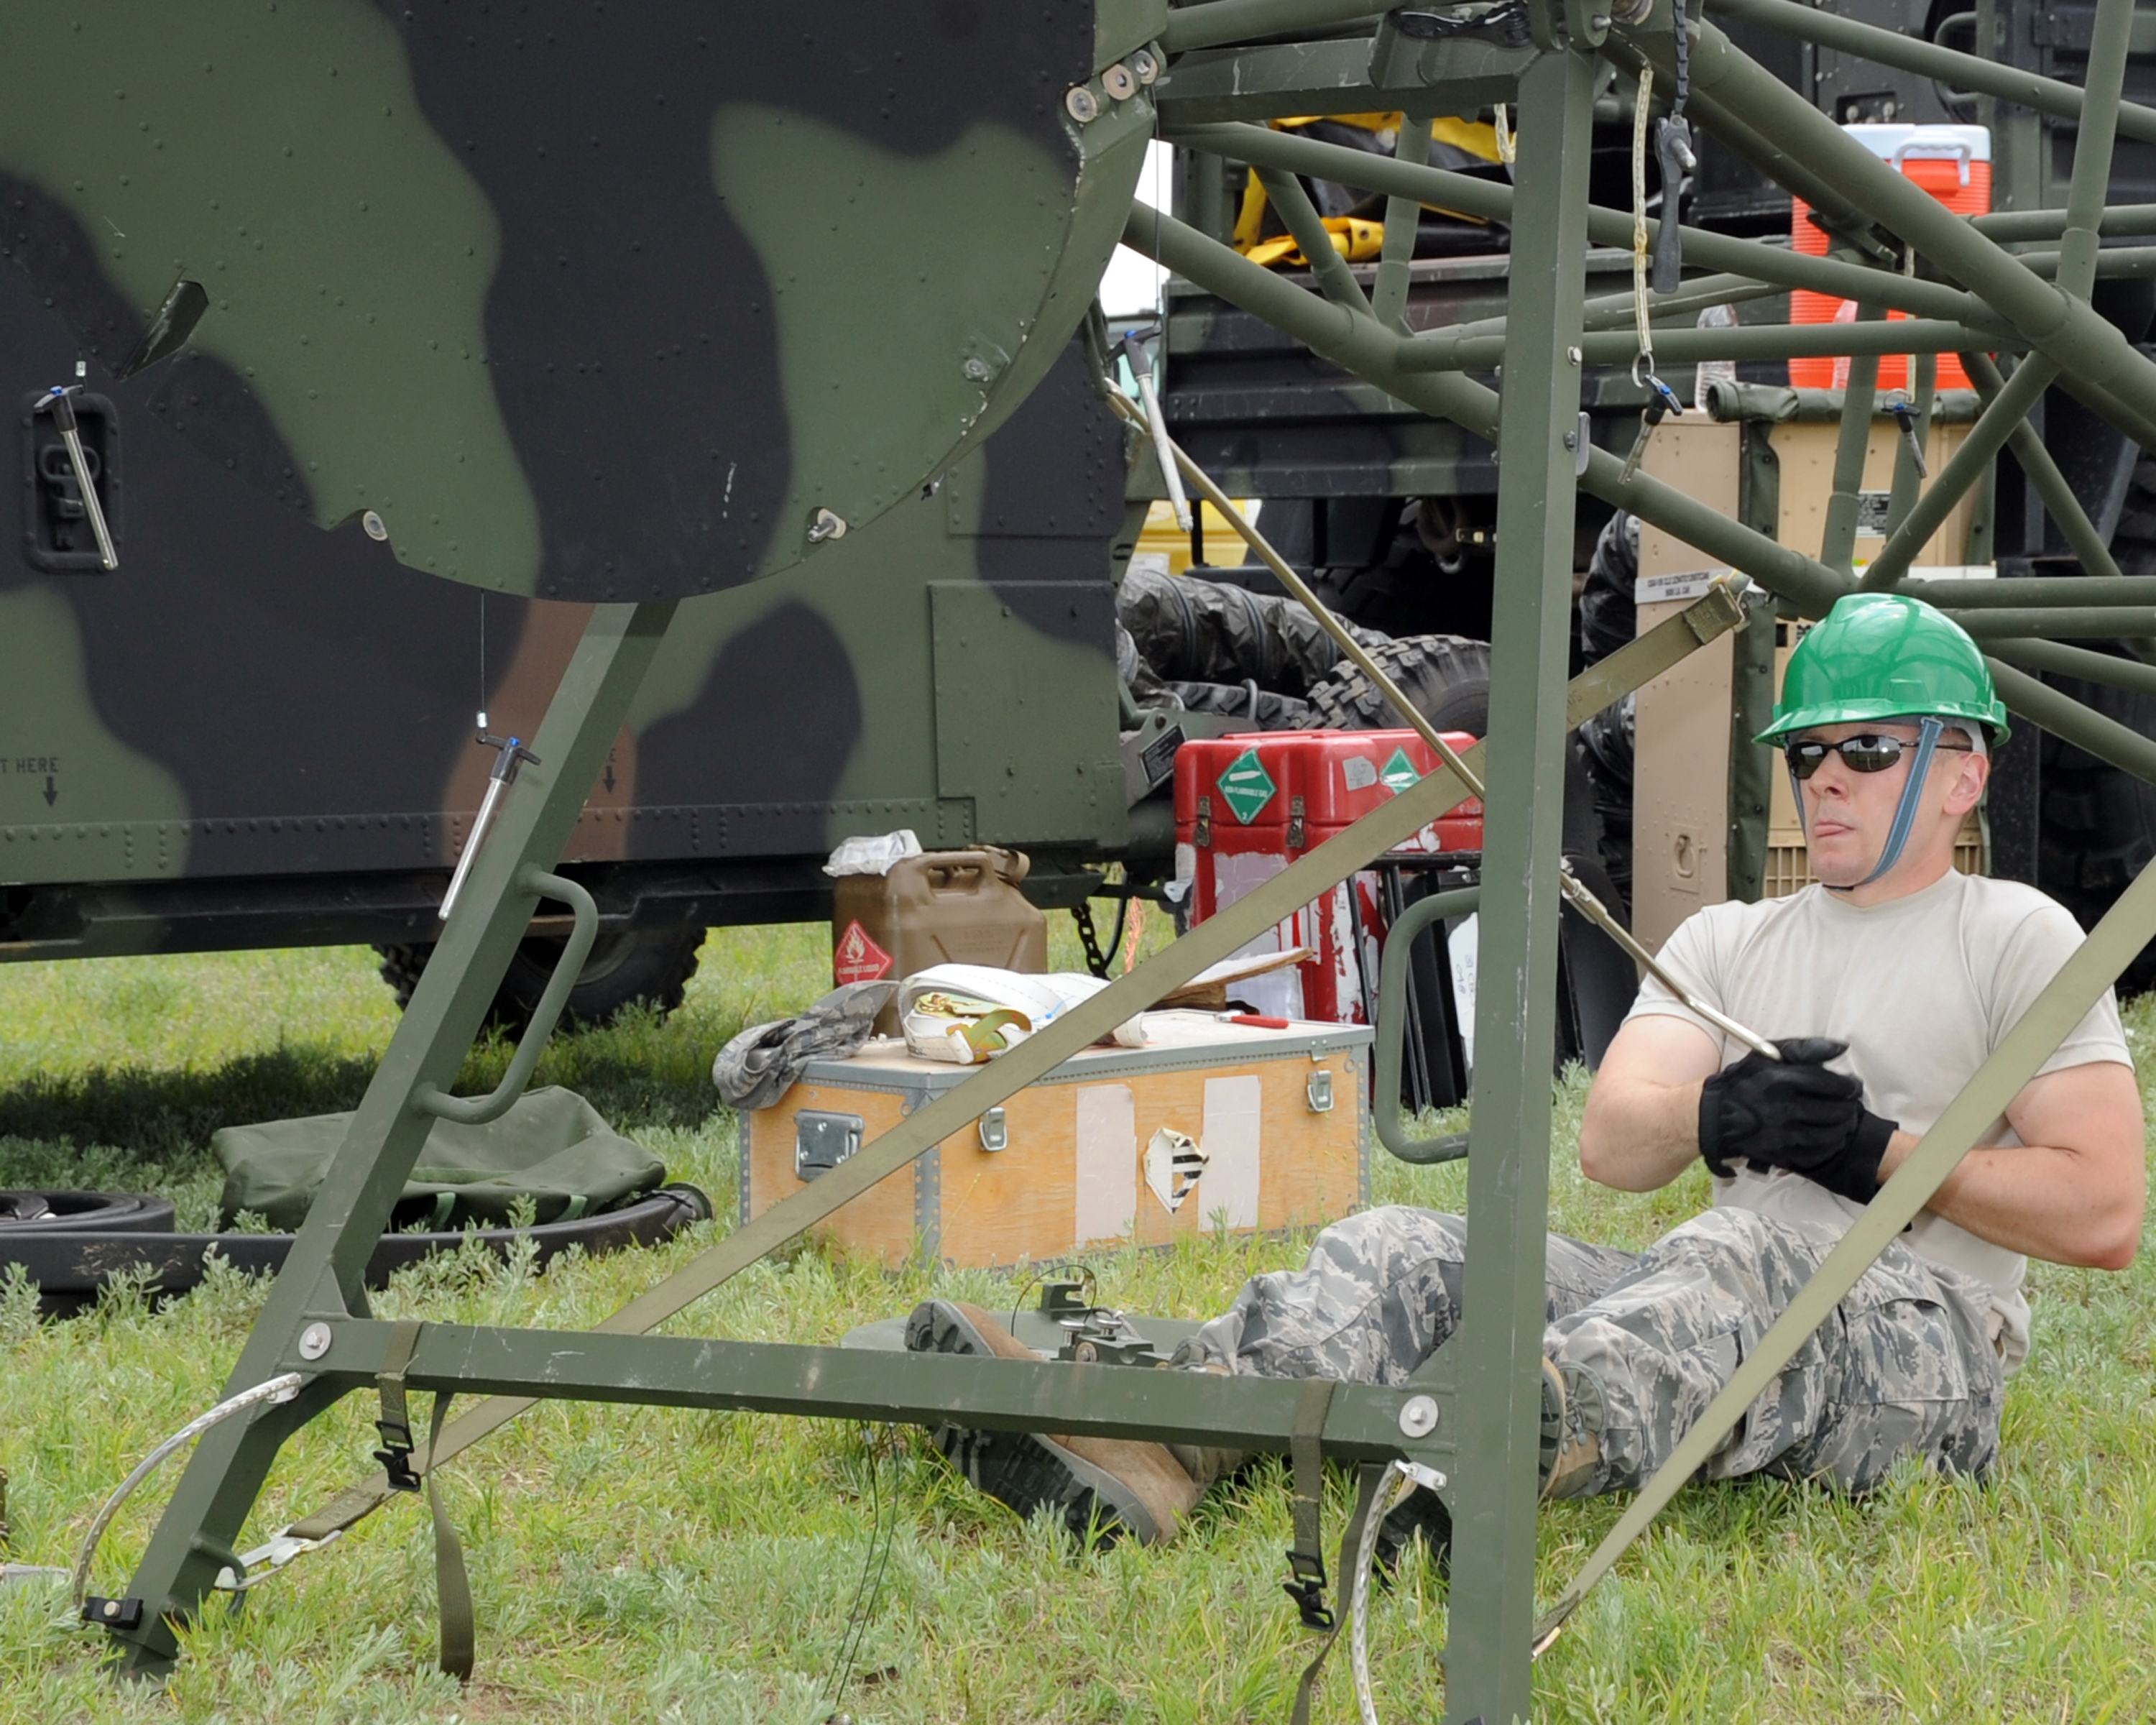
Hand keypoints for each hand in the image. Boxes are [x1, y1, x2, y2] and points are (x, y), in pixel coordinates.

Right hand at [1698, 1038, 1858, 1177]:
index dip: (1849, 1086)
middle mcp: (1784, 1108)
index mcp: (1782, 1080)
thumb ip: (1806, 1048)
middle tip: (1849, 1106)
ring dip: (1842, 1129)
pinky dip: (1828, 1148)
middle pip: (1836, 1112)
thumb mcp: (1768, 1055)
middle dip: (1848, 1109)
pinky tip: (1828, 1139)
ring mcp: (1781, 1134)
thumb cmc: (1744, 1081)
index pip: (1833, 1085)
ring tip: (1842, 1123)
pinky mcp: (1779, 1154)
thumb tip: (1842, 1047)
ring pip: (1830, 1136)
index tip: (1851, 1087)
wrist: (1712, 1115)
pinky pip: (1815, 1154)